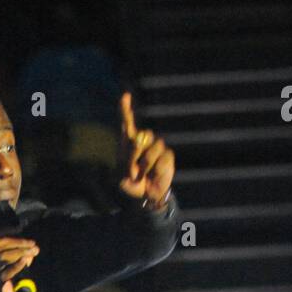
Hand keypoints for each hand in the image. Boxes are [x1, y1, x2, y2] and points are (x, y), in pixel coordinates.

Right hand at [0, 235, 40, 291]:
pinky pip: (5, 274)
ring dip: (21, 252)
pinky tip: (27, 260)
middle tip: (32, 243)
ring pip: (1, 258)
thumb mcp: (4, 282)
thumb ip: (13, 268)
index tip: (19, 229)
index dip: (4, 232)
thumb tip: (28, 254)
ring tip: (34, 251)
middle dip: (16, 241)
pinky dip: (17, 265)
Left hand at [117, 90, 174, 207]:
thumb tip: (136, 148)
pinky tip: (154, 174)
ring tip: (143, 174)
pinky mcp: (167, 154)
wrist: (149, 195)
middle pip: (142, 135)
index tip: (125, 96)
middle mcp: (143, 140)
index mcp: (129, 143)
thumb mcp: (124, 179)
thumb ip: (126, 165)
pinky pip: (162, 158)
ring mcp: (157, 146)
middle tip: (132, 170)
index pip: (127, 123)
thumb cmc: (134, 184)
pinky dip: (156, 169)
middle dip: (135, 154)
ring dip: (145, 164)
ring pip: (153, 147)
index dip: (126, 110)